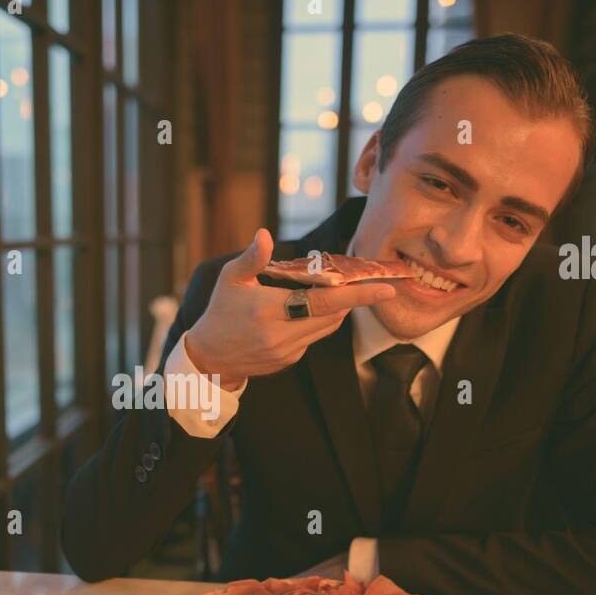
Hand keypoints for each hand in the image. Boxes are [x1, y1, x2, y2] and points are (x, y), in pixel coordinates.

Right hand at [186, 228, 397, 389]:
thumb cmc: (220, 312)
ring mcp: (287, 351)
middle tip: (356, 279)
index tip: (386, 288)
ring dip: (336, 309)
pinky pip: (314, 338)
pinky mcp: (289, 361)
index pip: (324, 302)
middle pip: (333, 315)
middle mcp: (282, 335)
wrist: (209, 357)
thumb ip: (253, 258)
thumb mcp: (230, 279)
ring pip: (327, 327)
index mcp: (268, 310)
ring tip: (333, 290)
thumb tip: (265, 233)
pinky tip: (307, 310)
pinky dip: (318, 321)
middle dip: (349, 298)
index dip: (357, 296)